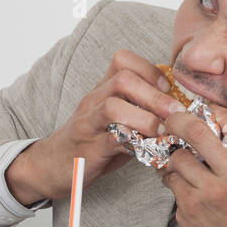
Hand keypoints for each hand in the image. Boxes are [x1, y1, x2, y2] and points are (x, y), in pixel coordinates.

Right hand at [6, 49, 185, 204]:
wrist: (49, 166)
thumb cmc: (88, 144)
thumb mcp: (115, 123)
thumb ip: (140, 116)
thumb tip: (177, 115)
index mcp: (102, 90)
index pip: (123, 61)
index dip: (150, 70)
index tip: (168, 89)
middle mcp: (93, 101)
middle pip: (123, 78)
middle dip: (155, 94)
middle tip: (176, 112)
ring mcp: (88, 123)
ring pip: (114, 105)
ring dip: (146, 117)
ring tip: (162, 131)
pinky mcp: (88, 147)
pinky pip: (112, 138)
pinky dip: (134, 141)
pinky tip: (148, 149)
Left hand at [155, 103, 226, 226]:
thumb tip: (205, 120)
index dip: (209, 110)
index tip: (197, 112)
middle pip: (196, 129)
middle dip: (176, 122)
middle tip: (169, 123)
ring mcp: (212, 190)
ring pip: (177, 156)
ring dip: (172, 158)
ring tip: (178, 166)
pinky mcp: (191, 206)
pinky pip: (170, 179)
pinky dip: (169, 179)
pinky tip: (178, 186)